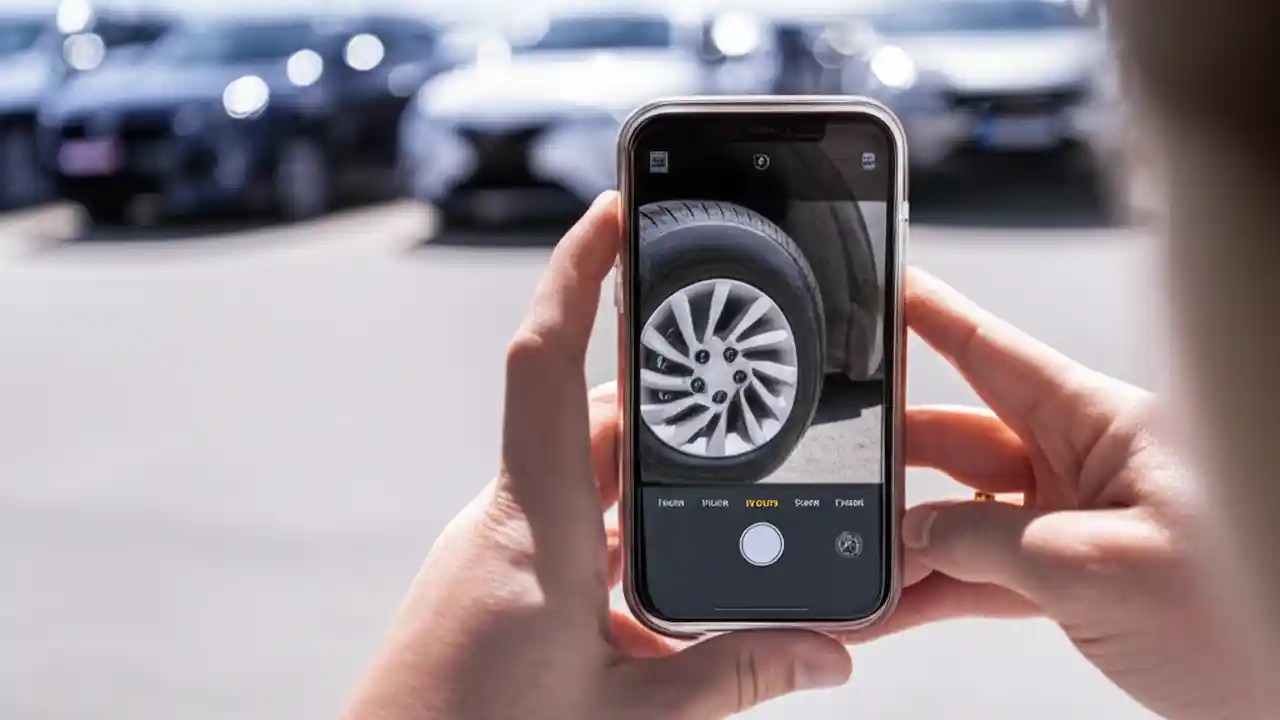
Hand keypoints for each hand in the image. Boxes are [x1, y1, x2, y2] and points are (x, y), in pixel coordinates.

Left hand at [342, 192, 850, 719]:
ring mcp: (503, 549)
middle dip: (674, 403)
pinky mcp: (502, 581)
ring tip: (733, 501)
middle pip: (600, 422)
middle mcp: (513, 519)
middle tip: (749, 388)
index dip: (577, 273)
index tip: (617, 208)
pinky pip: (577, 527)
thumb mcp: (628, 718)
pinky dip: (632, 534)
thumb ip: (731, 678)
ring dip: (660, 483)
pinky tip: (675, 588)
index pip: (544, 363)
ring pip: (595, 480)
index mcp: (537, 528)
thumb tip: (830, 649)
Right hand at [854, 269, 1263, 717]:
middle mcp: (1081, 464)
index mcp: (1102, 425)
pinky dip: (934, 591)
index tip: (881, 289)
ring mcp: (1070, 521)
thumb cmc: (1247, 610)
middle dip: (893, 457)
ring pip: (961, 514)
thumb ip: (988, 543)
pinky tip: (890, 606)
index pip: (995, 352)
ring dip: (905, 541)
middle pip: (960, 437)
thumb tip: (914, 536)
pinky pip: (981, 574)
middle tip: (832, 463)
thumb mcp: (1096, 568)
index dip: (931, 316)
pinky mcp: (1067, 578)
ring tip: (851, 561)